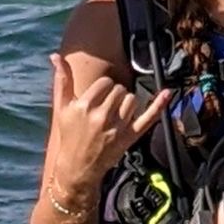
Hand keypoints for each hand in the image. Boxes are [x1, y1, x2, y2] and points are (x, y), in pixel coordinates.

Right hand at [43, 53, 170, 200]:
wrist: (77, 168)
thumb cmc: (69, 135)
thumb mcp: (61, 108)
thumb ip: (61, 81)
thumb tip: (56, 56)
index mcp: (83, 106)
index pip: (105, 82)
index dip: (103, 88)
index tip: (97, 98)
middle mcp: (101, 116)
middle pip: (119, 89)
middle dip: (114, 95)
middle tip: (105, 108)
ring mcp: (117, 127)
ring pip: (132, 100)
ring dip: (126, 104)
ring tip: (114, 115)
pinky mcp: (129, 137)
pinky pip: (149, 118)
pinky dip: (160, 105)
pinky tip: (168, 93)